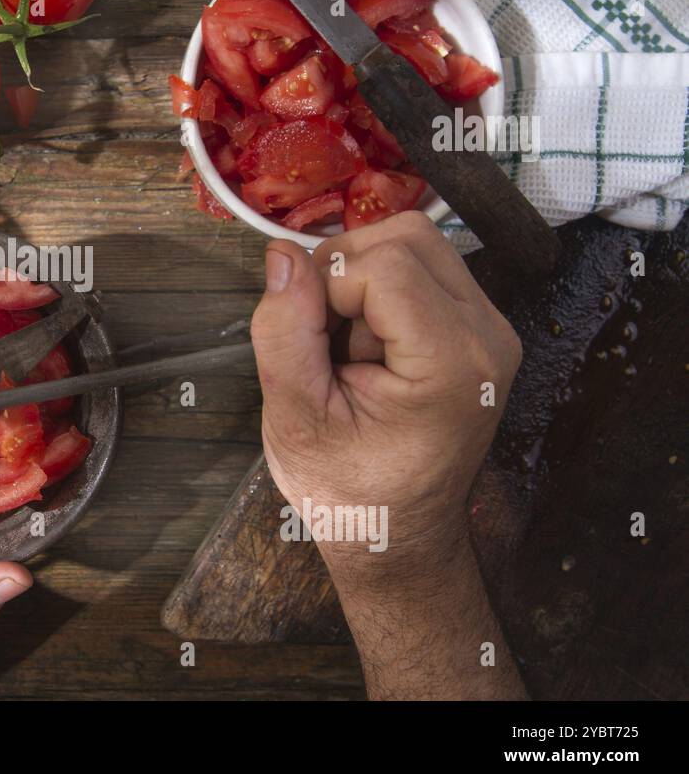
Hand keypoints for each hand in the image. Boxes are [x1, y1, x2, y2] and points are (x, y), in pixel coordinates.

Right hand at [250, 212, 525, 698]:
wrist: (398, 535)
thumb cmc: (347, 491)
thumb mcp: (293, 419)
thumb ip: (284, 332)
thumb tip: (282, 253)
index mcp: (450, 364)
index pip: (382, 265)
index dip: (326, 287)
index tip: (312, 345)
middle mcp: (488, 336)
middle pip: (406, 238)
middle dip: (344, 271)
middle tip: (324, 338)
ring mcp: (492, 329)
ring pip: (417, 243)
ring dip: (362, 277)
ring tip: (347, 344)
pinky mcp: (481, 328)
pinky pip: (425, 268)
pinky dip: (381, 289)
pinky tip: (369, 346)